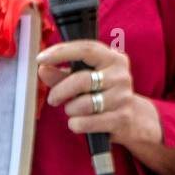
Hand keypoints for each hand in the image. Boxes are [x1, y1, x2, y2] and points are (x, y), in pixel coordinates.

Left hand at [37, 40, 161, 147]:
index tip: (40, 59)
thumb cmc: (104, 94)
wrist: (133, 119)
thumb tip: (43, 69)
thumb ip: (62, 74)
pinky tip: (80, 123)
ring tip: (75, 111)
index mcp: (113, 58)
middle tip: (53, 99)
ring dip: (70, 110)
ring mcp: (123, 97)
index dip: (61, 52)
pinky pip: (86, 123)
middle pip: (81, 80)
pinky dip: (76, 124)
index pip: (86, 49)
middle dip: (60, 92)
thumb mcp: (85, 80)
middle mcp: (121, 75)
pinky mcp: (121, 118)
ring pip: (82, 105)